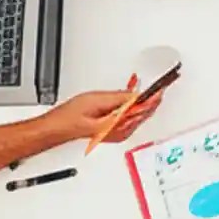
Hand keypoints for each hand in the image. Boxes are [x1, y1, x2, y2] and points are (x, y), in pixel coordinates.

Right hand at [41, 90, 162, 143]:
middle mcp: (121, 131)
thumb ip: (120, 98)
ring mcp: (118, 132)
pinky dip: (134, 106)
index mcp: (118, 125)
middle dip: (151, 98)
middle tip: (159, 86)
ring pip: (138, 114)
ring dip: (143, 101)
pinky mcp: (115, 129)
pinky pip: (130, 116)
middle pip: (144, 113)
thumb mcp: (97, 100)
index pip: (144, 110)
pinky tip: (134, 97)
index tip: (162, 88)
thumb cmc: (70, 116)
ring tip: (149, 89)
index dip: (154, 97)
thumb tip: (136, 95)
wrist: (56, 127)